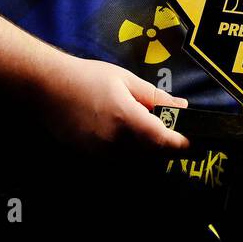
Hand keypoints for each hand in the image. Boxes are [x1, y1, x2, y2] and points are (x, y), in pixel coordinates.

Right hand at [39, 55, 191, 154]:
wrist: (48, 88)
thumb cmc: (88, 78)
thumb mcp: (126, 80)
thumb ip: (155, 97)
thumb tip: (182, 107)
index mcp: (128, 120)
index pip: (165, 142)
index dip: (184, 144)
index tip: (195, 140)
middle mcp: (116, 143)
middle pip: (154, 157)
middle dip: (167, 148)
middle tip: (172, 132)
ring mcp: (101, 154)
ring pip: (137, 163)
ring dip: (148, 153)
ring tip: (147, 132)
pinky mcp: (90, 159)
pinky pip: (119, 163)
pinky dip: (129, 155)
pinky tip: (125, 136)